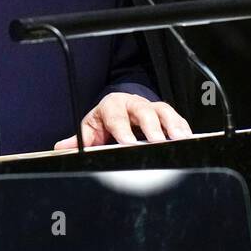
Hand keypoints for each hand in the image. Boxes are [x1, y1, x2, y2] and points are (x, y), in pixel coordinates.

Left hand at [53, 93, 193, 149]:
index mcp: (112, 105)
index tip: (127, 143)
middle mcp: (133, 103)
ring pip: (164, 111)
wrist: (118, 110)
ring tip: (180, 139)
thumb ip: (81, 138)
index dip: (122, 129)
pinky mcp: (164, 115)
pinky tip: (189, 139)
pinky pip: (176, 118)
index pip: (116, 116)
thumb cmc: (105, 122)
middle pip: (143, 111)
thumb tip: (62, 147)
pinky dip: (183, 128)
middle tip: (156, 141)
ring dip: (172, 125)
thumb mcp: (91, 129)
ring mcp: (150, 108)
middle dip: (151, 126)